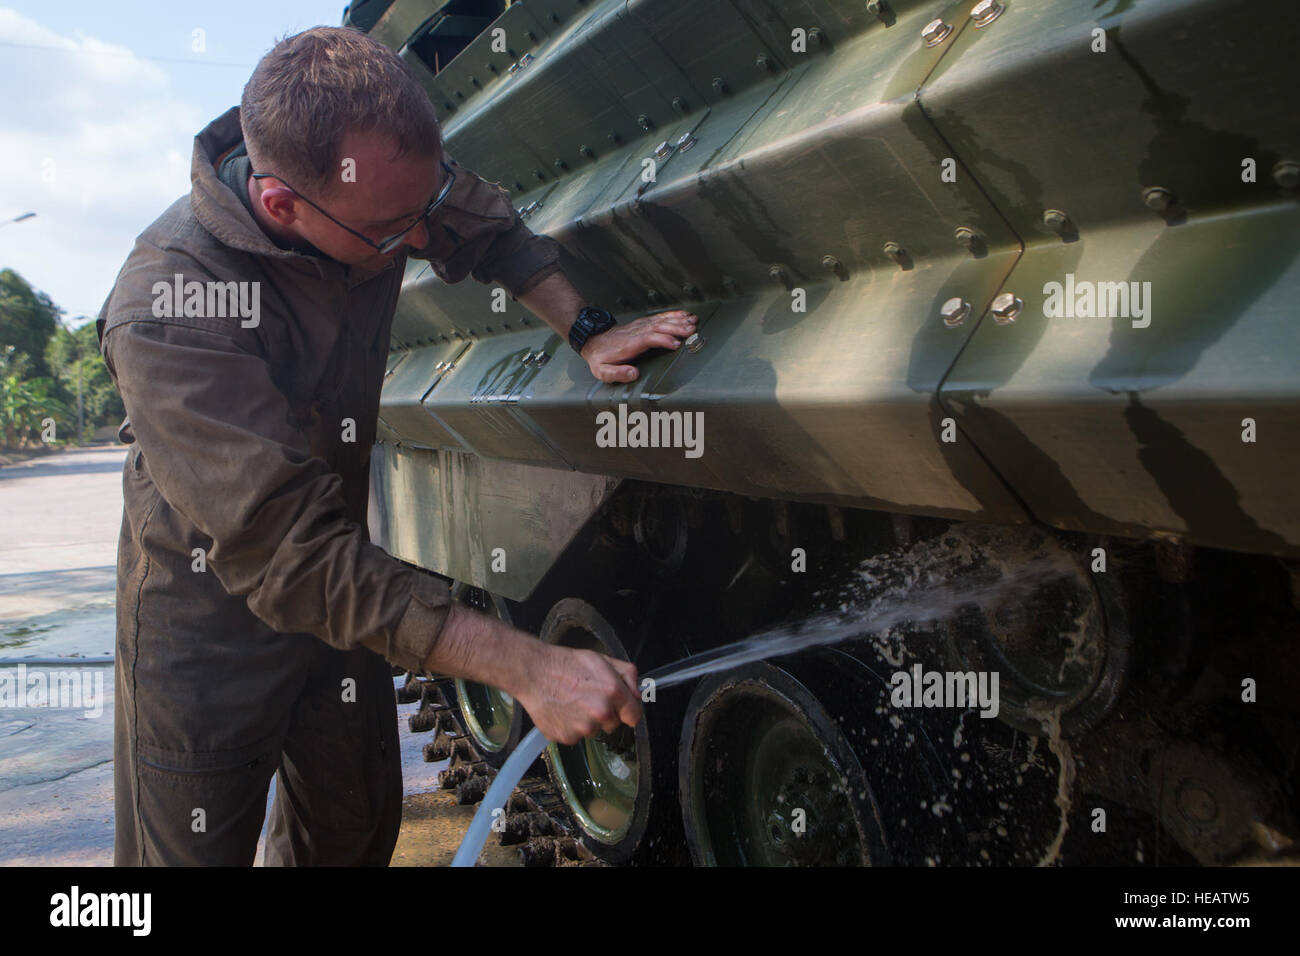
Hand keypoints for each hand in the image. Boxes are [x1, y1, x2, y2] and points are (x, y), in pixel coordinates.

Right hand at [515, 643, 641, 745]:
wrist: (534, 672)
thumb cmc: (566, 664)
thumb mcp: (603, 660)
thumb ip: (627, 676)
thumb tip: (637, 693)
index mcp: (613, 693)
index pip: (634, 716)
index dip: (628, 710)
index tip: (622, 708)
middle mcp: (600, 713)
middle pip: (613, 724)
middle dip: (605, 714)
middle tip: (588, 697)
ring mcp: (582, 728)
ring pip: (593, 730)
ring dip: (586, 720)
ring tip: (572, 701)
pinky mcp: (566, 737)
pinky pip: (575, 736)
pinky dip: (570, 726)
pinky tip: (562, 710)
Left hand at [581, 309, 697, 383]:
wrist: (594, 341)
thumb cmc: (601, 358)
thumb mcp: (603, 371)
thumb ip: (617, 373)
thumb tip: (634, 374)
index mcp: (629, 344)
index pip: (648, 339)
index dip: (662, 340)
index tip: (676, 344)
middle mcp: (636, 332)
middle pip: (659, 327)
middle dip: (676, 328)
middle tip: (692, 330)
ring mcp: (640, 326)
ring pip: (661, 321)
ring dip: (678, 321)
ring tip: (693, 322)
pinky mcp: (643, 324)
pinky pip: (660, 317)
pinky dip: (673, 315)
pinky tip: (684, 315)